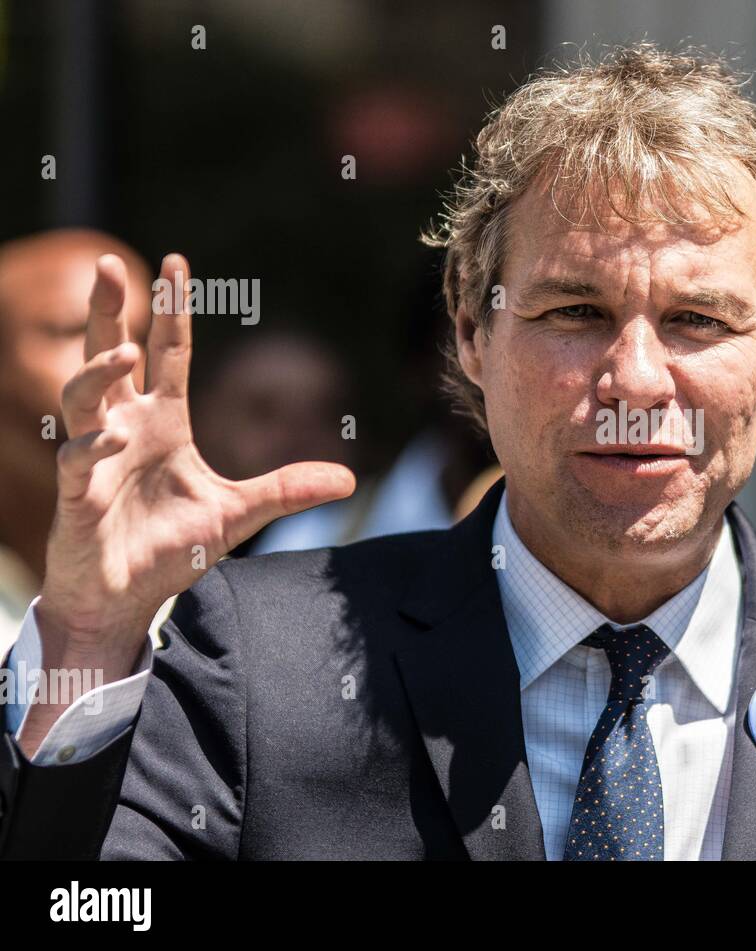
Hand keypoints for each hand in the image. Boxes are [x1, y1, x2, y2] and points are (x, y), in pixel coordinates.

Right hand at [38, 253, 355, 668]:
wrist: (125, 599)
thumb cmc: (170, 550)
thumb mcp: (239, 514)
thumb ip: (287, 490)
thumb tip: (348, 480)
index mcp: (163, 423)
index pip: (169, 354)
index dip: (170, 310)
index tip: (176, 262)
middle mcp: (125, 428)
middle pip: (111, 354)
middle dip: (108, 309)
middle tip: (109, 263)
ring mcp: (95, 457)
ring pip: (82, 396)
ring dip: (101, 370)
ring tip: (129, 350)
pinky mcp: (76, 494)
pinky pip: (76, 457)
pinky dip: (93, 444)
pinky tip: (115, 436)